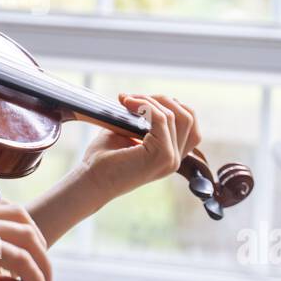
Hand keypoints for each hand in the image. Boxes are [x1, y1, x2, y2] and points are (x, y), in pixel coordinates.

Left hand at [79, 93, 201, 199]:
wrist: (91, 181)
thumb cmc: (103, 160)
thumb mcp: (125, 134)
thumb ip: (140, 120)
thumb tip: (143, 99)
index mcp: (169, 155)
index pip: (189, 123)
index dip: (170, 105)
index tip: (141, 100)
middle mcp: (175, 159)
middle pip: (188, 117)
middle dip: (162, 100)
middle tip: (134, 98)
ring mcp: (171, 159)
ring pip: (175, 116)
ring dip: (149, 101)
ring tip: (127, 100)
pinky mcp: (162, 155)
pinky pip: (162, 119)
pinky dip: (145, 106)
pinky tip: (127, 103)